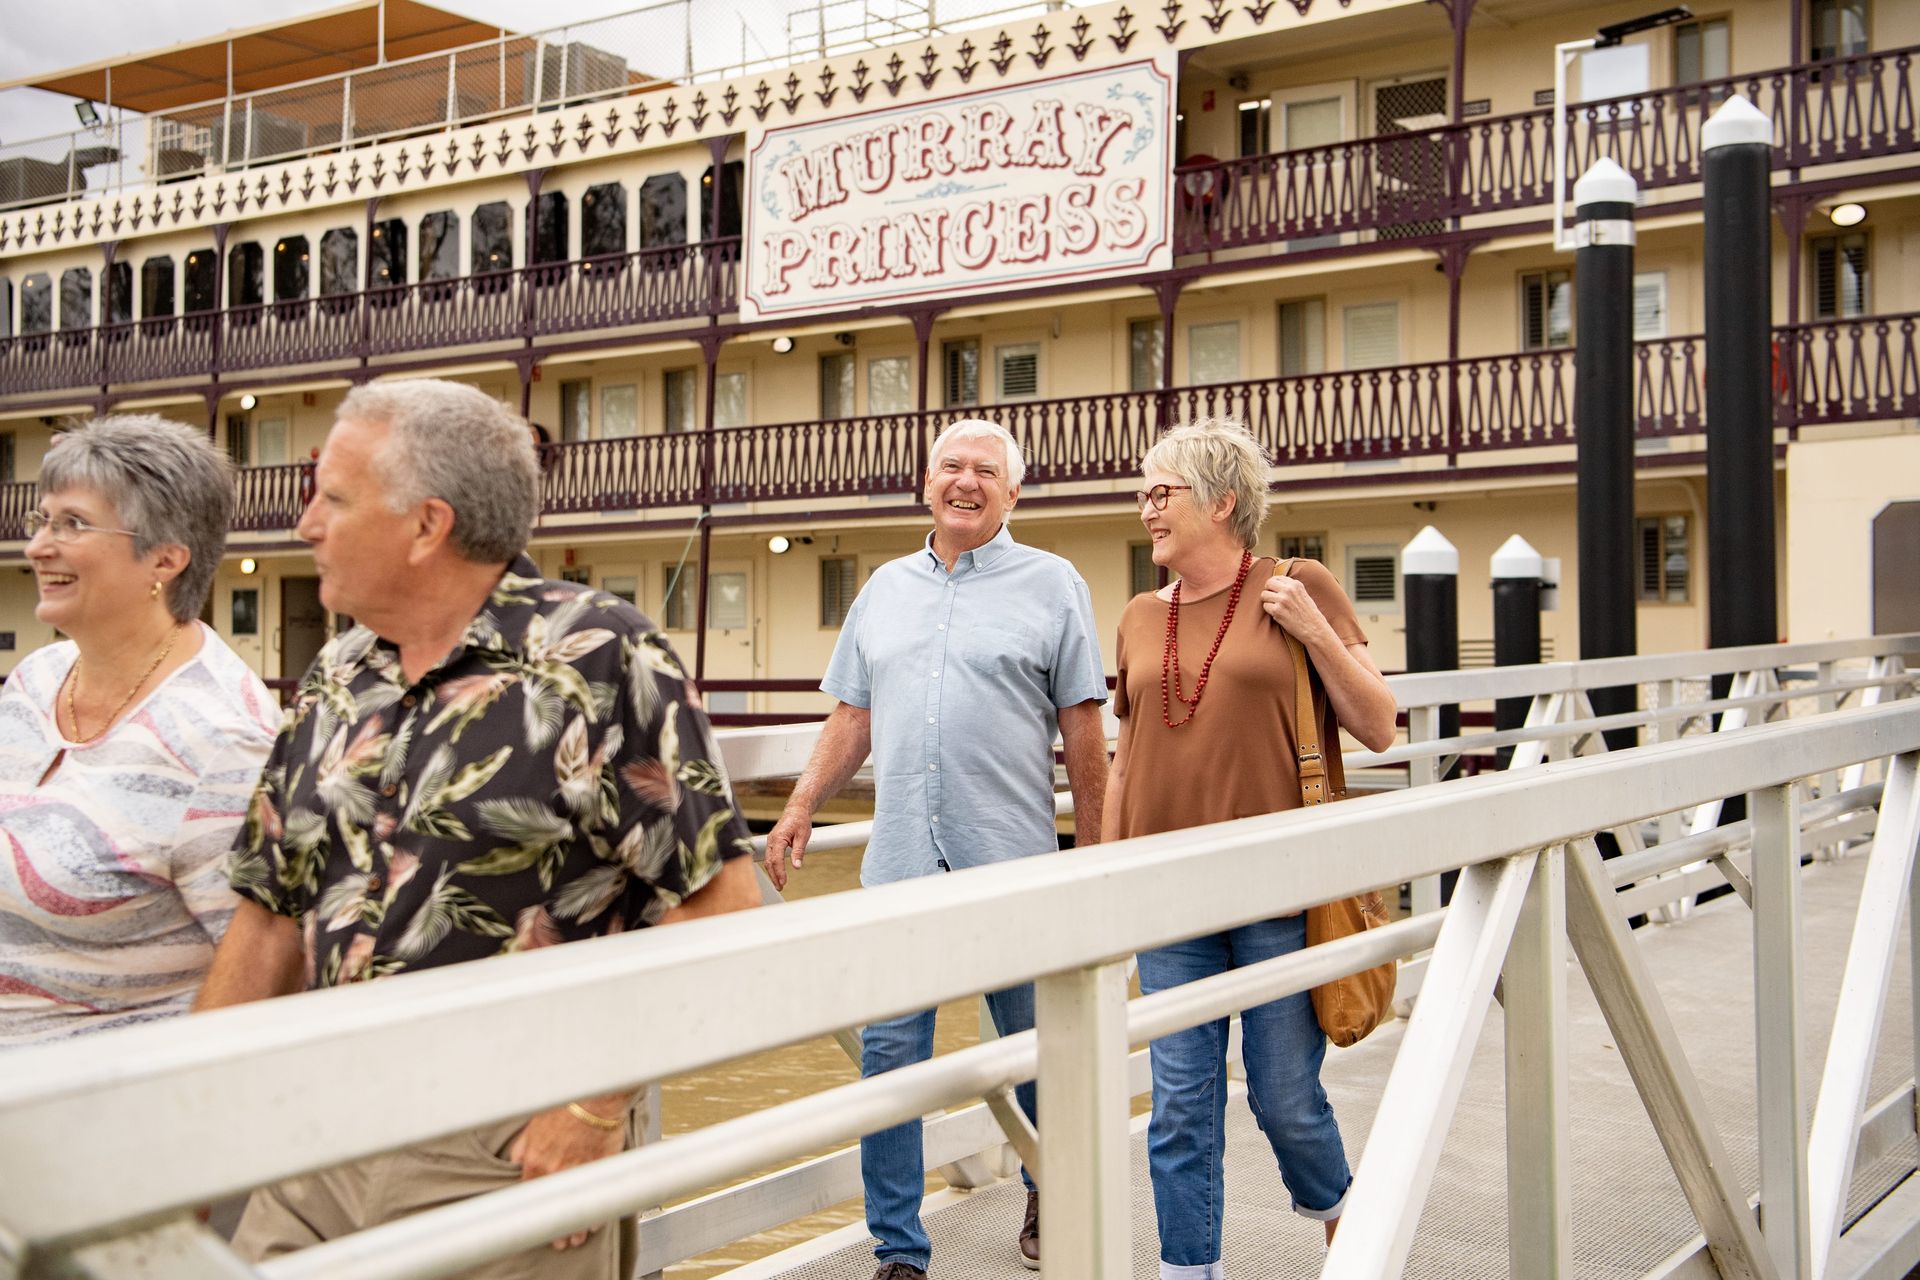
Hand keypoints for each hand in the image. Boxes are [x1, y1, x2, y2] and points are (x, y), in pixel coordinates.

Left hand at [507, 1101, 628, 1248]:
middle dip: (556, 1230)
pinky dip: (595, 1214)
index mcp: (535, 1162)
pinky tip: (594, 1223)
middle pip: (552, 1210)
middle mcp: (554, 1171)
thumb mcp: (533, 1125)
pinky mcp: (599, 1171)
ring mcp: (578, 1173)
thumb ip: (522, 1147)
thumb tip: (515, 1160)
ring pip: (574, 1209)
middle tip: (559, 1242)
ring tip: (577, 1238)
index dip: (535, 1215)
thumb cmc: (566, 1107)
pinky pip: (595, 1199)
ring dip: (575, 1228)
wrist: (594, 1099)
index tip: (540, 1224)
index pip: (530, 1198)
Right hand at [763, 806, 813, 889]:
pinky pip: (770, 856)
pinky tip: (777, 874)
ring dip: (772, 873)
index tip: (783, 882)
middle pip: (769, 862)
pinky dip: (772, 866)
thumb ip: (798, 852)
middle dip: (774, 876)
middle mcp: (771, 840)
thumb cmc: (800, 821)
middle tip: (780, 887)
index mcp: (778, 838)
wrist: (796, 810)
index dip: (779, 872)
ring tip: (778, 884)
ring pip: (768, 860)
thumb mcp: (803, 836)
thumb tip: (797, 866)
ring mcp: (770, 841)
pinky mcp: (772, 842)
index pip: (776, 859)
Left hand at [1260, 573, 1330, 641]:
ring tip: (1276, 607)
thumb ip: (1291, 588)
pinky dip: (1269, 611)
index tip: (1275, 592)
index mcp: (1296, 584)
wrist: (1314, 628)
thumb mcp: (1303, 595)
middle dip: (1268, 591)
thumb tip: (1276, 584)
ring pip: (1264, 595)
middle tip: (1272, 599)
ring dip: (1267, 601)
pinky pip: (1265, 606)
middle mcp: (1289, 590)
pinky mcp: (1277, 611)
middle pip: (1268, 583)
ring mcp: (1283, 600)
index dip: (1274, 585)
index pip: (1277, 578)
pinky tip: (1278, 615)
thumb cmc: (1309, 614)